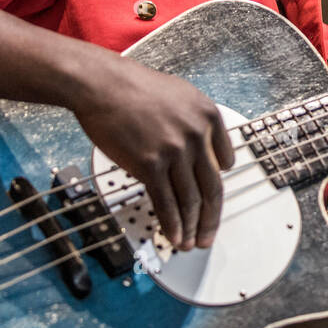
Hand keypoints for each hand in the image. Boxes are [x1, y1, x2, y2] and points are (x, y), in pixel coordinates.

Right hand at [68, 56, 233, 250]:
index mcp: (209, 116)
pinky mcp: (150, 163)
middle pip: (212, 187)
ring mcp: (175, 150)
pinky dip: (171, 224)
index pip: (226, 161)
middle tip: (208, 235)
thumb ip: (194, 123)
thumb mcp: (180, 95)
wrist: (101, 84)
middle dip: (211, 218)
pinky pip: (166, 202)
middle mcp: (197, 134)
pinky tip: (173, 236)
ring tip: (189, 243)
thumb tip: (199, 152)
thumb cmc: (132, 87)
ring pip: (190, 199)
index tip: (213, 202)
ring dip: (191, 227)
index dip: (218, 185)